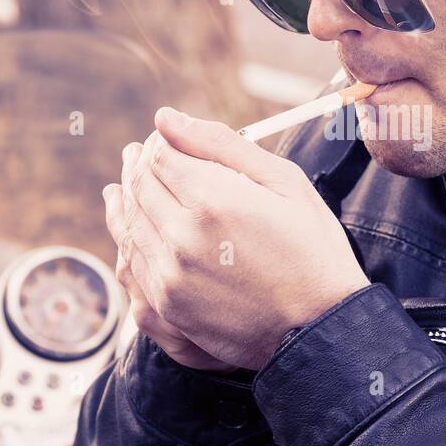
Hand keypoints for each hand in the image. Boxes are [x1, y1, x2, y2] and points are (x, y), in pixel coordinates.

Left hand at [104, 107, 369, 370]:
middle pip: (138, 186)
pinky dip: (130, 237)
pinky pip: (132, 262)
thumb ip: (222, 144)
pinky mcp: (167, 306)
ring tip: (130, 183)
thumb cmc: (312, 249)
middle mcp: (182, 238)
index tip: (168, 137)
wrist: (318, 327)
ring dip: (127, 198)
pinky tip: (137, 226)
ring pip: (128, 224)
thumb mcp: (284, 182)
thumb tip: (166, 118)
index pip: (159, 155)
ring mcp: (170, 276)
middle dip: (138, 164)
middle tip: (142, 154)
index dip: (160, 140)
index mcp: (213, 200)